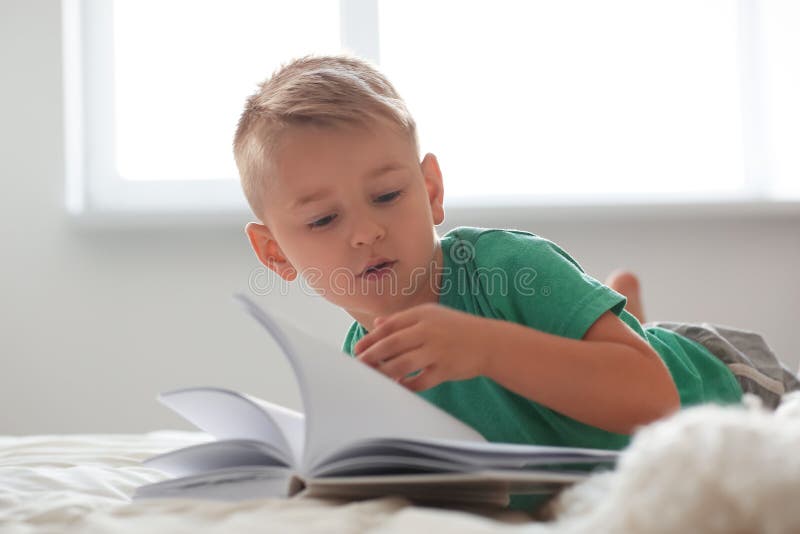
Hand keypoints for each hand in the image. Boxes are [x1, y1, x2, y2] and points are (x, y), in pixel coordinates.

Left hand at [353, 303, 489, 390]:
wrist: (490, 342)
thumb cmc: (457, 328)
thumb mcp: (432, 315)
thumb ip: (403, 320)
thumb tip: (377, 323)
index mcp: (422, 315)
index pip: (389, 326)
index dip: (370, 338)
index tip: (358, 349)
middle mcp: (428, 331)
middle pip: (392, 344)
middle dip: (371, 356)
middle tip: (359, 365)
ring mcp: (437, 351)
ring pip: (402, 364)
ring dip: (384, 372)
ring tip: (373, 377)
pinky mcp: (445, 369)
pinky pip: (421, 381)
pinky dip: (407, 385)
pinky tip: (398, 386)